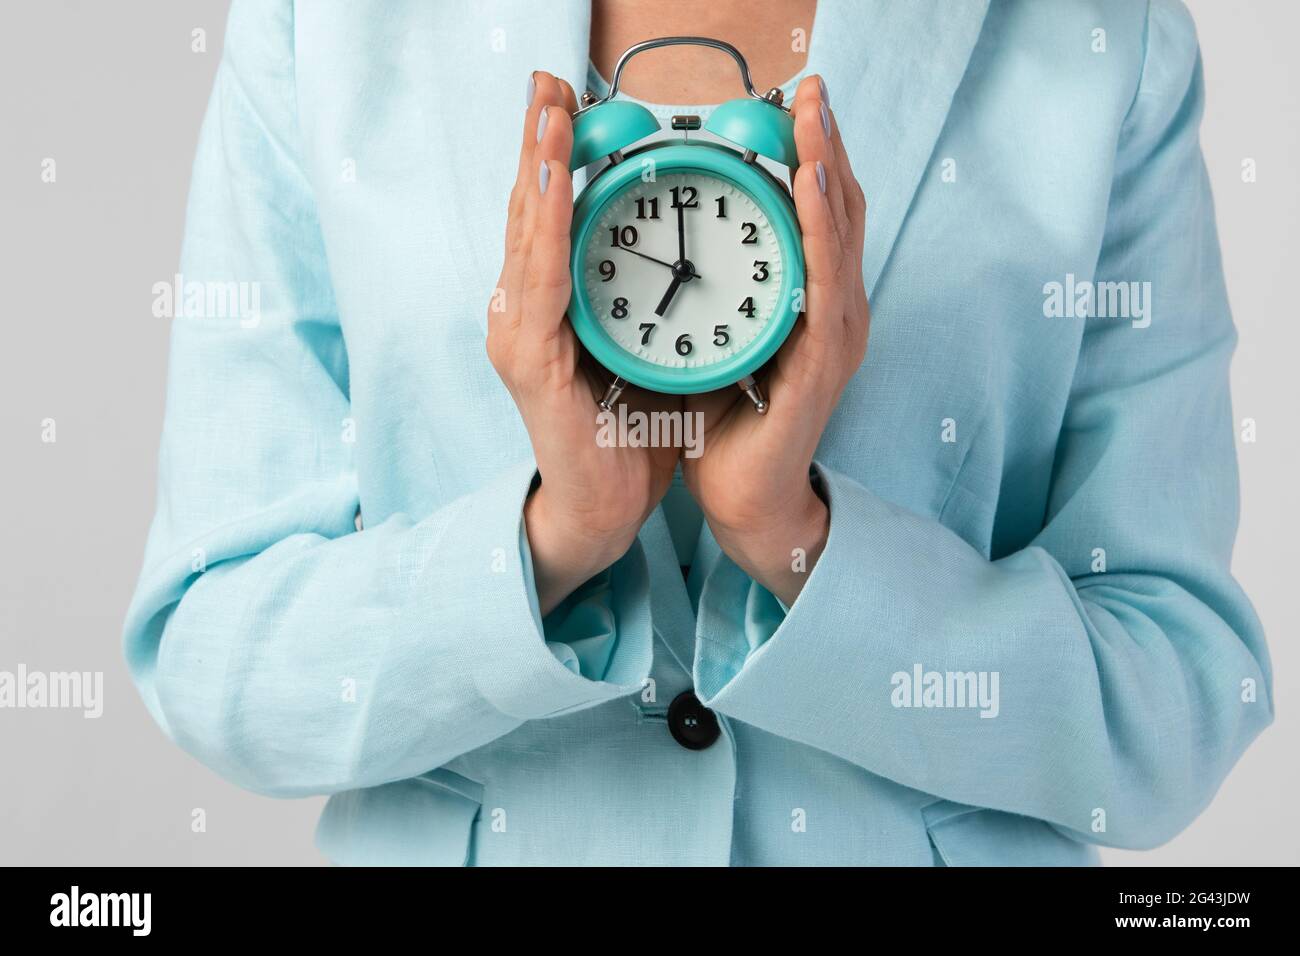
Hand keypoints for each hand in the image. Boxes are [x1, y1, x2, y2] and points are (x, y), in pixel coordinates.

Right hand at [488, 72, 681, 614]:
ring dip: (540, 166)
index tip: (568, 100)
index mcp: (549, 304)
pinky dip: (550, 225)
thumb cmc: (629, 432)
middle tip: (548, 81)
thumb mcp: (648, 347)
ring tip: (550, 111)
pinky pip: (542, 278)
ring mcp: (518, 332)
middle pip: (530, 210)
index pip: (551, 216)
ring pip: (528, 233)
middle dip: (539, 142)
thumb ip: (650, 298)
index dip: (557, 156)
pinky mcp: (527, 358)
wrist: (606, 506)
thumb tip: (697, 250)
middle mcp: (522, 310)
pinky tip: (558, 181)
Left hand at [682, 75, 868, 606]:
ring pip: (840, 236)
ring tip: (813, 118)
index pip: (817, 215)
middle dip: (826, 145)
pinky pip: (824, 283)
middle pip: (840, 212)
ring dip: (827, 170)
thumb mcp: (716, 338)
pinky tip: (807, 185)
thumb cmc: (727, 424)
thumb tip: (674, 243)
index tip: (793, 105)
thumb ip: (713, 291)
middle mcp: (834, 312)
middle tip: (811, 88)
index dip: (811, 156)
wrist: (744, 501)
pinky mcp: (822, 364)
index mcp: (810, 304)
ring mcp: (835, 337)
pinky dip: (817, 228)